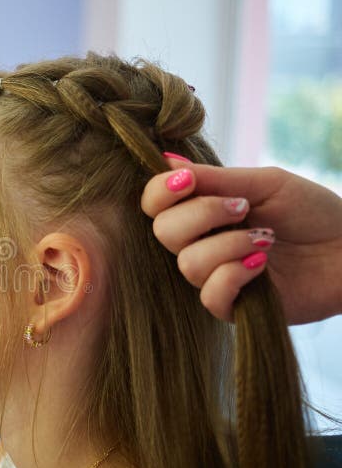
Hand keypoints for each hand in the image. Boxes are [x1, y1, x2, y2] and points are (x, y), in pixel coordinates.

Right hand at [141, 158, 341, 324]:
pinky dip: (236, 274)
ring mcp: (213, 276)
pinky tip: (263, 265)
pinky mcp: (231, 307)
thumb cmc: (313, 213)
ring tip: (265, 239)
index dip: (161, 192)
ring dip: (228, 245)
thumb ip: (213, 178)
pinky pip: (210, 295)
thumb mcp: (263, 184)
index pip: (154, 204)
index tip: (189, 181)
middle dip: (202, 214)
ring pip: (188, 263)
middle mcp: (200, 243)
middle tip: (243, 208)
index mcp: (201, 212)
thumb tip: (166, 160)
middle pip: (163, 232)